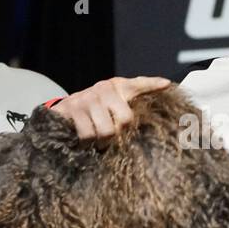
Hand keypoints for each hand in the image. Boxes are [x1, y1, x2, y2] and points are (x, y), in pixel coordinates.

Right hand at [50, 76, 171, 141]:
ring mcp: (88, 97)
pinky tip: (84, 140)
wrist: (62, 112)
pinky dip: (87, 143)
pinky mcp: (73, 109)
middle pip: (126, 120)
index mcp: (117, 86)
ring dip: (102, 142)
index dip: (153, 84)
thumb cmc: (95, 110)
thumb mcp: (114, 102)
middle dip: (119, 134)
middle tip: (111, 137)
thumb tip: (165, 86)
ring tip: (97, 140)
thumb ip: (136, 97)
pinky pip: (88, 135)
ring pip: (106, 131)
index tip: (166, 84)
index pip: (138, 84)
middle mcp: (104, 88)